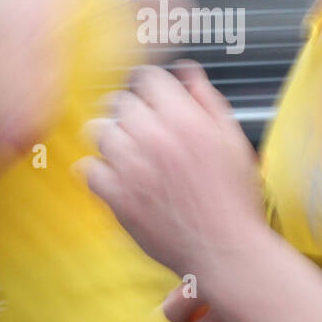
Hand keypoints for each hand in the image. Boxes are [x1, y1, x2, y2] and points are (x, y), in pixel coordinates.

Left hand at [81, 60, 264, 277]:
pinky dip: (97, 169)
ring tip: (127, 151)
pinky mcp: (115, 195)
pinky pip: (87, 168)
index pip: (148, 78)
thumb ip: (207, 100)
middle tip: (142, 127)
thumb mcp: (232, 140)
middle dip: (130, 110)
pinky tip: (115, 176)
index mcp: (184, 119)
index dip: (150, 85)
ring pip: (99, 130)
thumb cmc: (233, 199)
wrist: (224, 249)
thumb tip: (188, 71)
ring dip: (111, 136)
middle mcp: (153, 136)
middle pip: (120, 101)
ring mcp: (130, 166)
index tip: (151, 95)